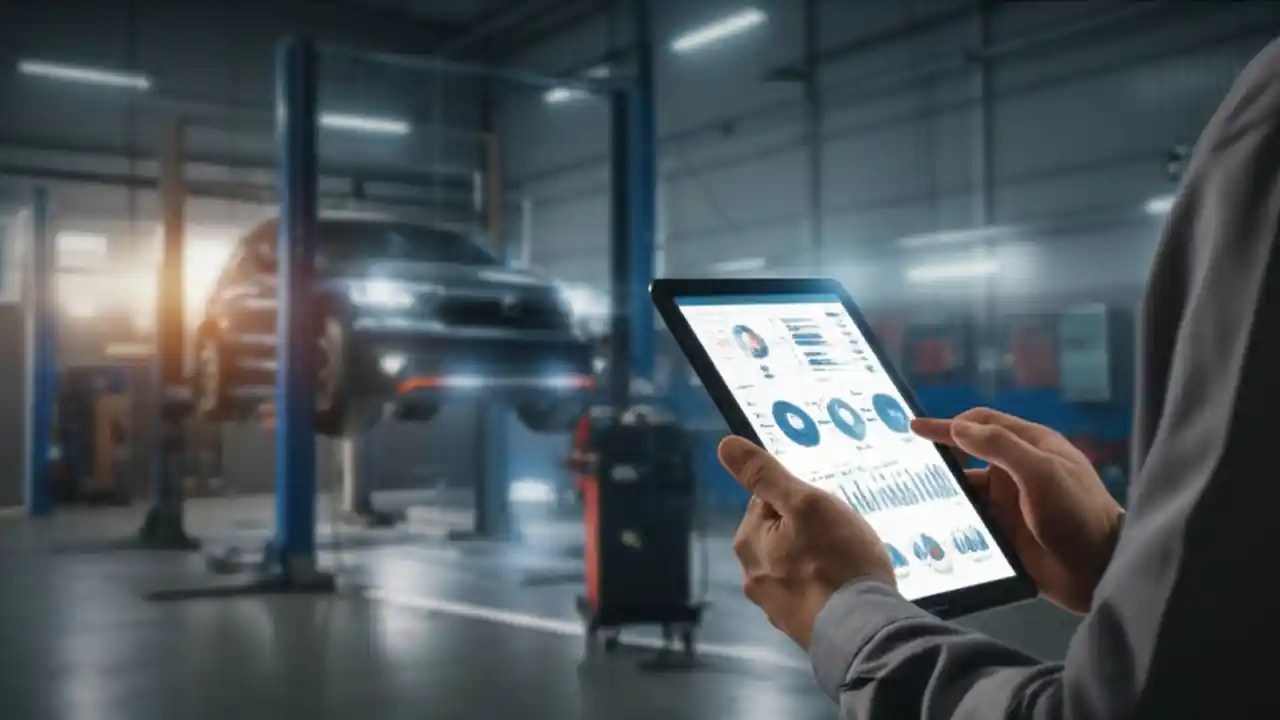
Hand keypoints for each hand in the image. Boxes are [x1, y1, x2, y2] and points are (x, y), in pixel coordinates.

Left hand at [719, 436, 894, 648]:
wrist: (863, 631)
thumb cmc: (837, 560)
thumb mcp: (805, 504)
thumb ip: (765, 475)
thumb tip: (725, 445)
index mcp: (748, 541)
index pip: (767, 501)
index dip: (799, 500)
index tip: (824, 511)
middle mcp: (752, 575)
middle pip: (781, 534)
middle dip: (808, 530)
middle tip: (840, 536)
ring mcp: (773, 605)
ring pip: (794, 564)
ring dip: (816, 559)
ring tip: (846, 563)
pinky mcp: (797, 626)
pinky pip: (808, 592)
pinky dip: (823, 586)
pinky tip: (844, 589)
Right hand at [911, 408, 1123, 612]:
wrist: (1100, 571)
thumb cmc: (1076, 513)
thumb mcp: (1040, 472)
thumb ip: (1000, 446)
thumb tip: (958, 427)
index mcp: (1031, 446)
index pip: (982, 423)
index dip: (949, 424)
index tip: (915, 430)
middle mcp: (1017, 470)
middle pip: (968, 456)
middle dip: (939, 459)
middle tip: (903, 465)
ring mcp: (1010, 503)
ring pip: (966, 491)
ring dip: (943, 494)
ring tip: (907, 500)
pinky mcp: (1004, 533)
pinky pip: (970, 521)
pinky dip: (951, 521)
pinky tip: (929, 527)